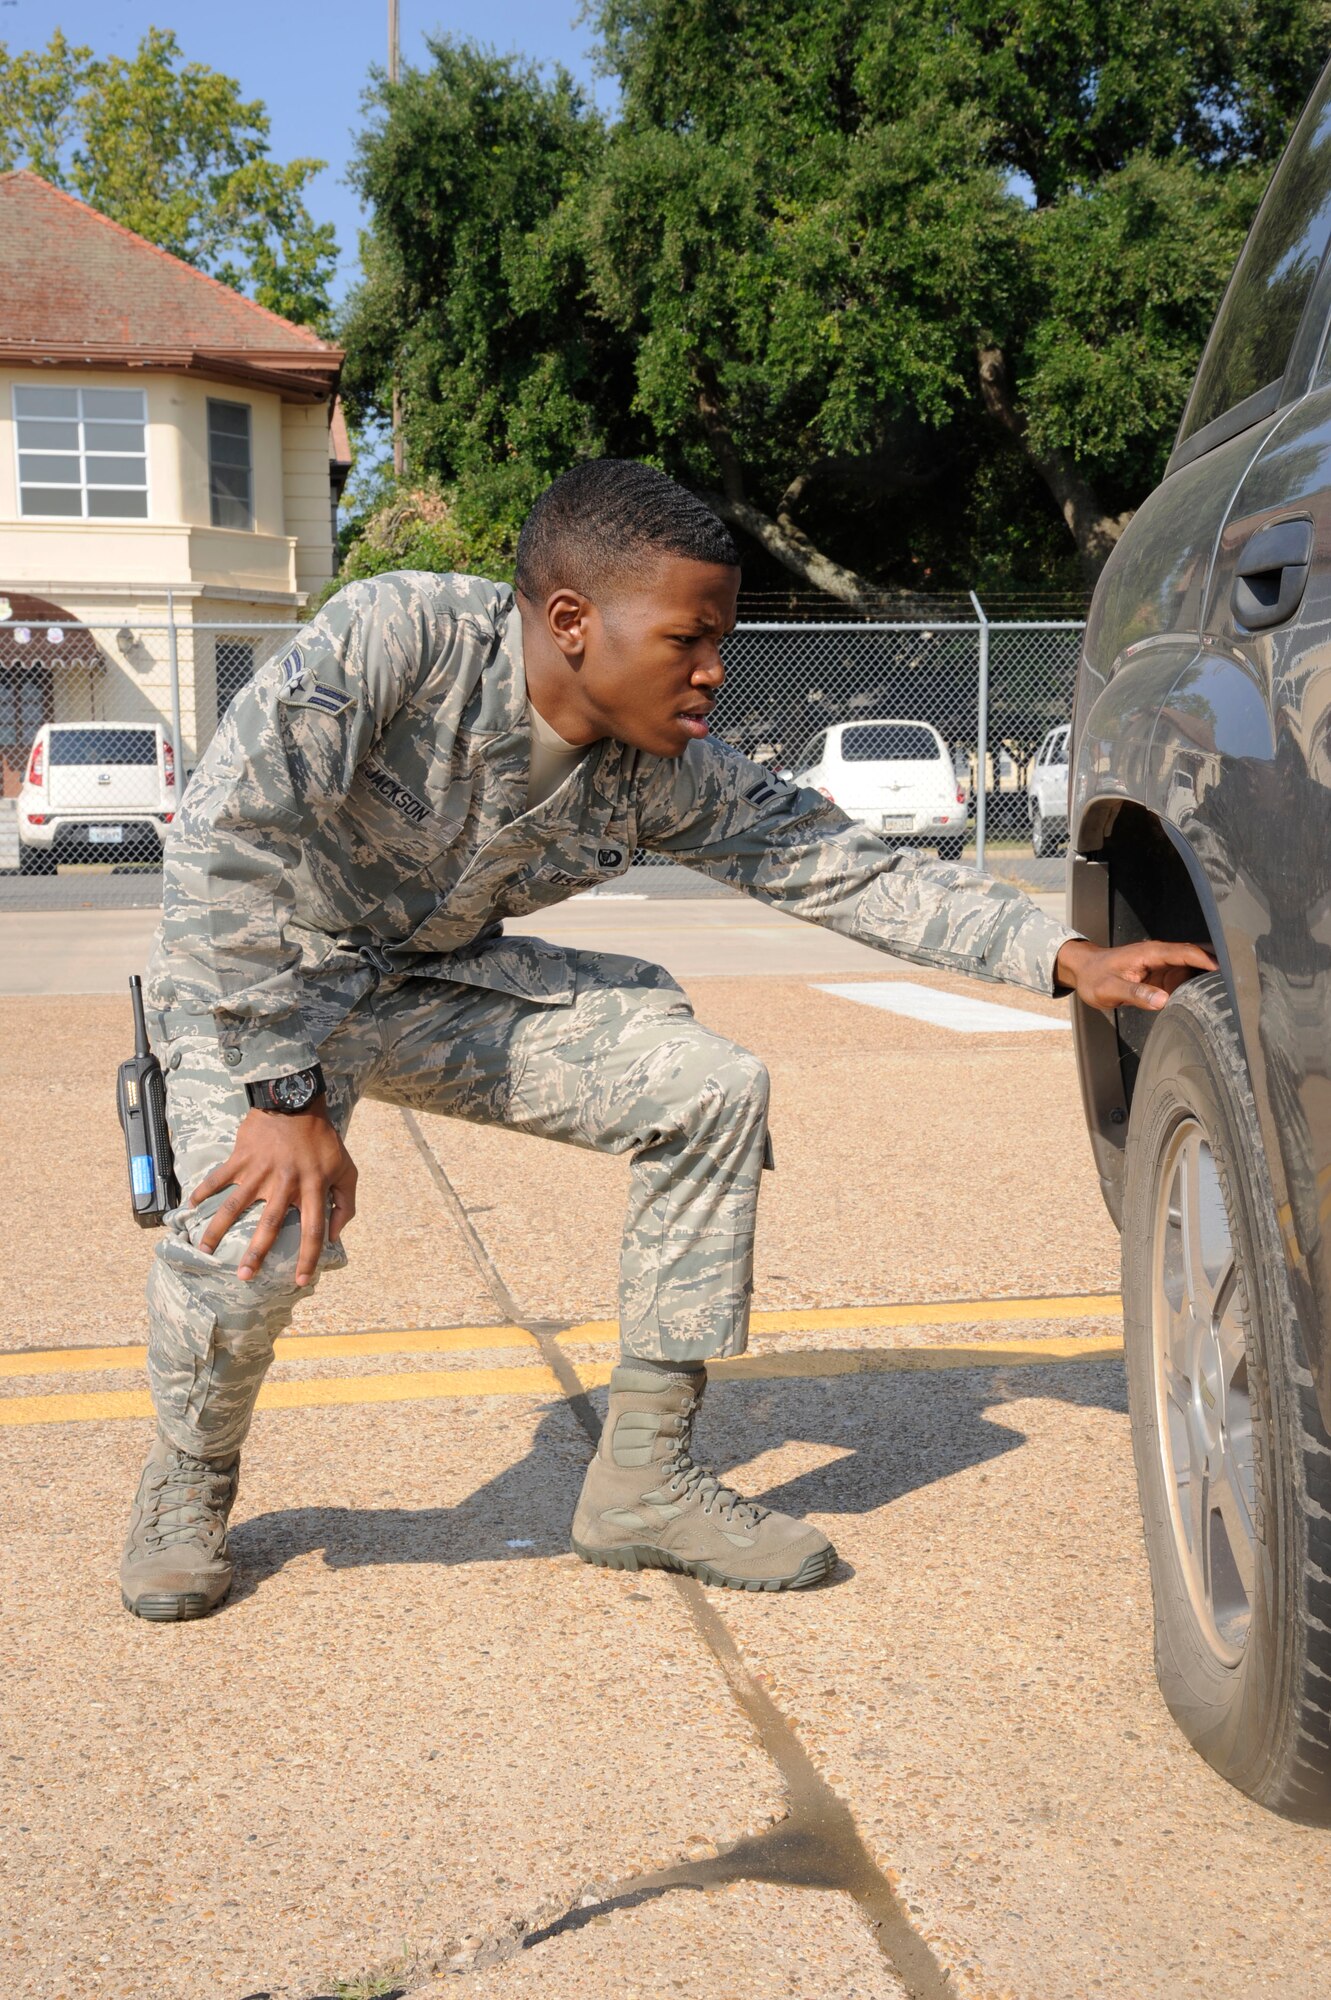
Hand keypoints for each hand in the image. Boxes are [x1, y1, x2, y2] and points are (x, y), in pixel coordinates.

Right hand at [190, 1098, 357, 1285]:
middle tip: (244, 1277)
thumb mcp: (347, 1170)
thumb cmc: (323, 1140)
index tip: (300, 1281)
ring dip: (217, 1229)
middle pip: (269, 1225)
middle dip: (256, 1253)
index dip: (308, 1258)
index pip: (312, 1230)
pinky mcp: (241, 1157)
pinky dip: (202, 1191)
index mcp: (312, 1187)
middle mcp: (285, 1183)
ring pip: (234, 1206)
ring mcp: (259, 1170)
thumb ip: (346, 1204)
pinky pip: (218, 1178)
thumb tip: (335, 1236)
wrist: (296, 1101)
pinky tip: (189, 1207)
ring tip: (204, 1250)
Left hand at [1054, 937, 1218, 1013]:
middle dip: (1216, 964)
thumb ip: (1136, 994)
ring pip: (1193, 968)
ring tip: (1230, 991)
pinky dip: (1197, 984)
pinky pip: (1184, 978)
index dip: (1206, 959)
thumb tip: (1163, 1000)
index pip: (1184, 952)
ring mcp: (1162, 965)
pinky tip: (1209, 995)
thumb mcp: (1110, 988)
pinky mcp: (1161, 975)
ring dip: (1209, 976)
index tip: (1224, 970)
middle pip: (1195, 956)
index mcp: (1150, 953)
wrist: (1084, 971)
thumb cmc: (1095, 977)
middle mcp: (1160, 956)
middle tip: (1238, 980)